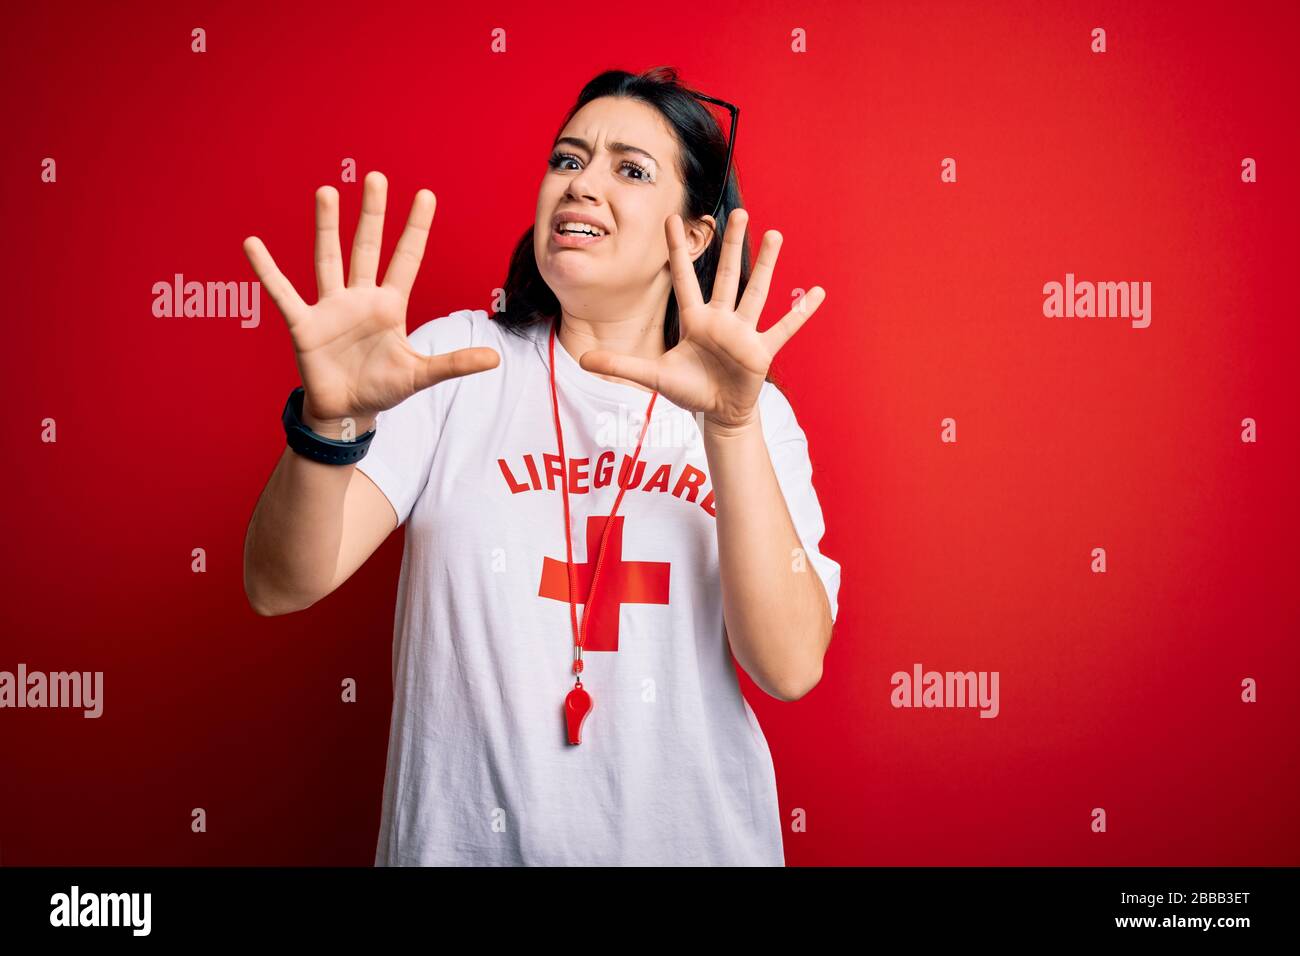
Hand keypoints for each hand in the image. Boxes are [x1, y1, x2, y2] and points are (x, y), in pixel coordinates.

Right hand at [242, 171, 499, 427]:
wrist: (347, 411)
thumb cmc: (383, 388)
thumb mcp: (421, 375)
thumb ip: (454, 364)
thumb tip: (495, 359)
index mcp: (390, 305)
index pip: (406, 259)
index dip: (416, 229)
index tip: (426, 195)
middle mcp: (360, 298)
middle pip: (367, 247)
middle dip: (372, 214)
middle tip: (376, 177)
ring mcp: (331, 307)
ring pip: (329, 259)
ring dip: (327, 227)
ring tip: (327, 192)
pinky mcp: (304, 324)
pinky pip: (283, 293)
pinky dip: (267, 271)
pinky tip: (253, 244)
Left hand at [578, 208, 825, 429]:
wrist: (718, 414)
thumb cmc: (689, 390)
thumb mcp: (652, 377)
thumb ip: (620, 365)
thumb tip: (582, 361)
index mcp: (695, 320)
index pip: (684, 279)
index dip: (676, 251)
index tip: (672, 218)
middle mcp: (721, 320)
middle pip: (728, 275)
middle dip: (732, 245)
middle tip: (738, 211)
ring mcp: (744, 333)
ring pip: (756, 292)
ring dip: (767, 264)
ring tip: (775, 234)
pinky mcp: (761, 351)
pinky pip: (784, 328)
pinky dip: (801, 312)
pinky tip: (818, 292)